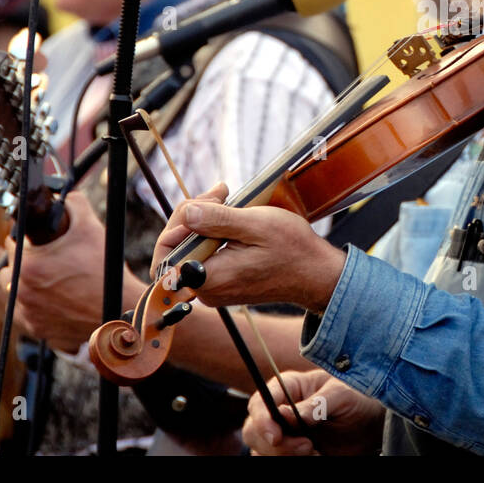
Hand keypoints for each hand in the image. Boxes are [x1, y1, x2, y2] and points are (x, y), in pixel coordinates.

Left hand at [0, 190, 138, 350]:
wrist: (118, 310)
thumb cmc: (105, 271)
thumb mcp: (91, 228)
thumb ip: (73, 204)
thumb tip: (64, 195)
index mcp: (28, 264)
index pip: (11, 241)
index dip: (25, 236)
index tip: (38, 238)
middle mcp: (21, 290)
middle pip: (8, 267)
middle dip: (22, 261)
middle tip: (45, 259)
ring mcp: (27, 312)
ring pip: (14, 291)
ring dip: (25, 283)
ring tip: (49, 278)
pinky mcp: (36, 329)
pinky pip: (26, 312)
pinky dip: (36, 304)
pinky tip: (55, 298)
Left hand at [152, 184, 346, 313]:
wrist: (315, 273)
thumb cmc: (292, 249)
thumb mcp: (256, 225)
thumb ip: (217, 220)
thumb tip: (186, 213)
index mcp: (210, 279)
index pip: (168, 253)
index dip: (178, 223)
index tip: (205, 203)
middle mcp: (207, 290)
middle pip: (177, 248)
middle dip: (193, 215)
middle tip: (219, 192)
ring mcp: (214, 288)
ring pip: (191, 249)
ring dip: (204, 220)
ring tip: (226, 198)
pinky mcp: (224, 283)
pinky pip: (205, 255)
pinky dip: (213, 232)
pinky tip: (230, 215)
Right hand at [243, 368, 384, 455]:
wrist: (371, 423)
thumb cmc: (356, 398)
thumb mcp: (342, 394)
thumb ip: (316, 403)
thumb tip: (288, 414)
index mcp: (288, 387)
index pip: (260, 401)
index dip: (262, 420)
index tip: (276, 436)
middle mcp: (279, 410)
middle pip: (253, 431)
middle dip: (276, 444)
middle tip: (308, 446)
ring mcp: (283, 433)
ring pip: (261, 451)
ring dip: (285, 456)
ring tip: (315, 451)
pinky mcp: (289, 452)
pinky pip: (275, 461)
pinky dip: (292, 462)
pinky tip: (316, 456)